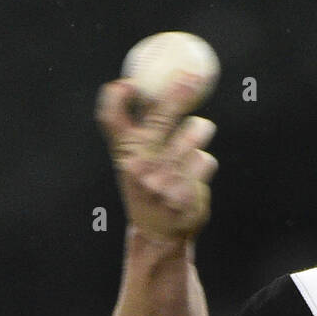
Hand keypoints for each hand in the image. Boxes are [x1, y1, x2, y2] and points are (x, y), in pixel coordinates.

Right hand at [95, 79, 217, 242]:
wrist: (158, 236)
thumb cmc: (147, 191)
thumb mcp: (132, 164)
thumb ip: (137, 133)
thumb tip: (154, 92)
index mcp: (124, 155)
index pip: (110, 118)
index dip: (116, 96)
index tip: (129, 83)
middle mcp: (140, 166)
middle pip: (159, 117)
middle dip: (177, 94)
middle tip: (191, 79)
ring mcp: (163, 180)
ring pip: (192, 135)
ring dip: (200, 130)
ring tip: (201, 131)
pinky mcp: (186, 193)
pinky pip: (205, 160)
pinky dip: (204, 163)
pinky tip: (196, 173)